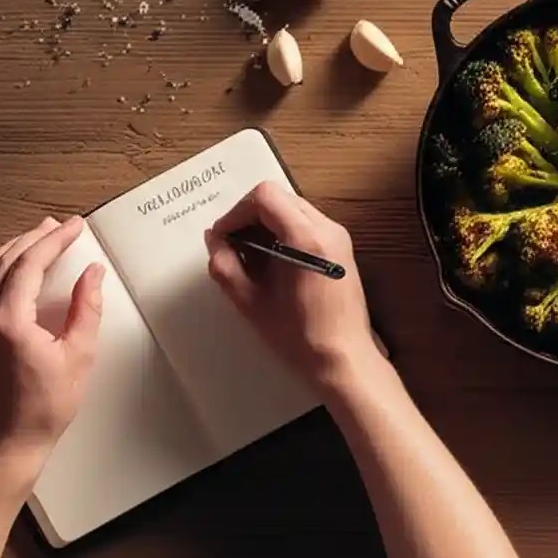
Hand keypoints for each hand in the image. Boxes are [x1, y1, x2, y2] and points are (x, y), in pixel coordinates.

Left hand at [0, 216, 104, 482]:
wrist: (5, 443)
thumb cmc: (45, 407)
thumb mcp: (78, 357)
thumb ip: (85, 309)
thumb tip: (92, 273)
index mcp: (9, 321)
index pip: (30, 263)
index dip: (54, 240)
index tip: (74, 227)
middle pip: (5, 261)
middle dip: (33, 238)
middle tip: (58, 226)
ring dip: (12, 250)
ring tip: (36, 237)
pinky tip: (9, 267)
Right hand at [205, 182, 374, 395]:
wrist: (344, 359)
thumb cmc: (301, 337)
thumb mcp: (251, 303)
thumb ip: (225, 266)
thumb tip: (214, 241)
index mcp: (307, 238)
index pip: (264, 197)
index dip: (236, 213)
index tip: (223, 238)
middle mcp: (328, 230)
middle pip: (279, 197)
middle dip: (249, 217)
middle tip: (232, 247)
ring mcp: (339, 238)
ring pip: (292, 209)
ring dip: (265, 224)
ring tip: (250, 258)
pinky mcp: (341, 250)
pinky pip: (306, 225)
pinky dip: (283, 233)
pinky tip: (271, 264)